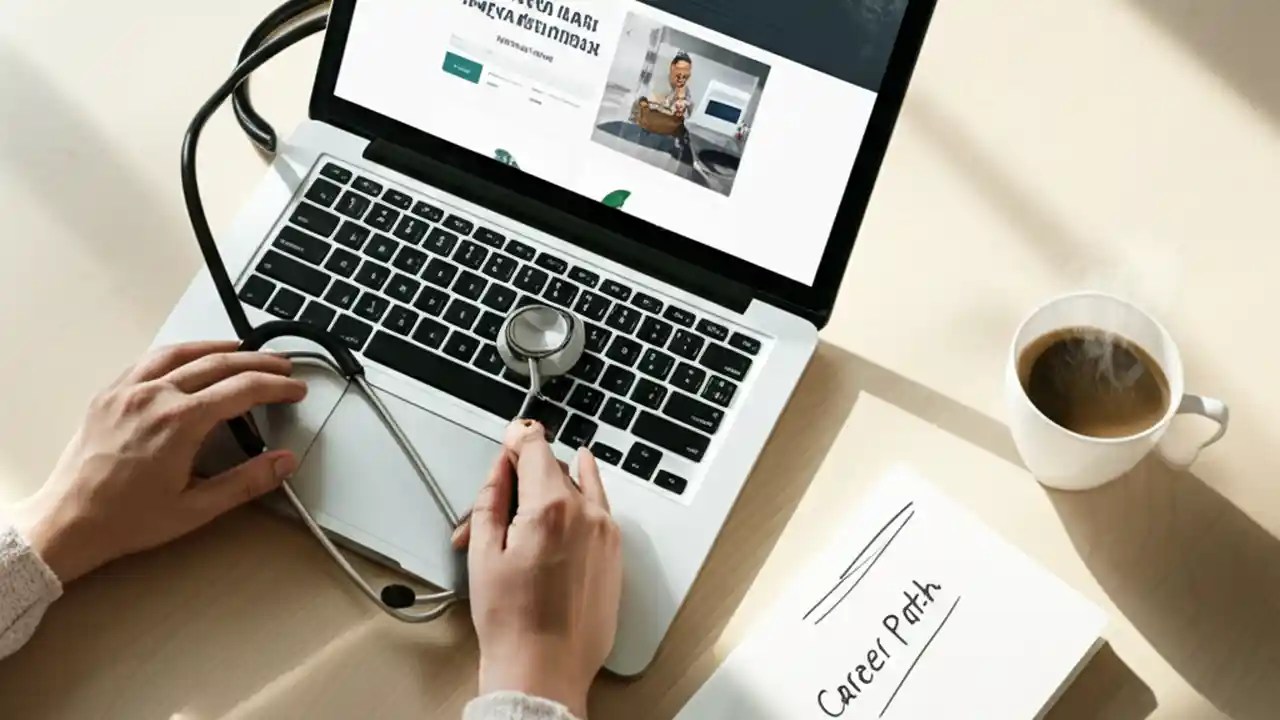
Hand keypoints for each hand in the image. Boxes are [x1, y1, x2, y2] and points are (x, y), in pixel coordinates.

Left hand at [13, 341, 306, 582]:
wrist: (68, 522)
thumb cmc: (125, 519)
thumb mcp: (197, 508)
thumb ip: (247, 481)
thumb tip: (283, 462)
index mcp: (180, 422)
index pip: (243, 390)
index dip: (277, 386)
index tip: (294, 389)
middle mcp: (154, 397)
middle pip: (218, 363)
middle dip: (258, 362)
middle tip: (281, 366)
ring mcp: (128, 391)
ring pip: (182, 352)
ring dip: (218, 348)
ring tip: (242, 350)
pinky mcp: (110, 394)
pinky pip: (150, 360)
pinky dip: (178, 352)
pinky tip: (188, 357)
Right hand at [452, 421, 622, 717]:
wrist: (544, 668)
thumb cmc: (512, 621)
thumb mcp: (484, 552)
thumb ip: (491, 499)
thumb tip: (501, 467)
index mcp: (552, 508)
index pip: (536, 448)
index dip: (518, 437)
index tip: (511, 436)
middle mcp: (588, 514)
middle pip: (556, 468)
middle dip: (527, 475)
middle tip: (501, 498)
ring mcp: (607, 534)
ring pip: (582, 488)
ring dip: (558, 483)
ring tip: (537, 488)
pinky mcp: (616, 554)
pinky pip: (600, 511)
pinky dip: (584, 501)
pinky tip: (573, 498)